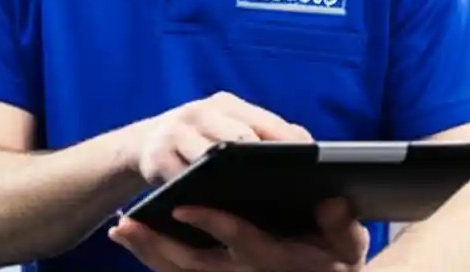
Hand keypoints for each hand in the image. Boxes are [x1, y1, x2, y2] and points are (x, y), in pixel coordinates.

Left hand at [109, 198, 369, 271]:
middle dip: (160, 246)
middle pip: (197, 266)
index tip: (185, 205)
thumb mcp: (347, 246)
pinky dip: (152, 256)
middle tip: (129, 223)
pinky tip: (130, 234)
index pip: (243, 243)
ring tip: (122, 227)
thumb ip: (341, 227)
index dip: (215, 225)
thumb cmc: (335, 259)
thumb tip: (333, 203)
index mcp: (278, 259)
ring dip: (149, 252)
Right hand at [133, 92, 310, 184]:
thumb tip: (309, 145)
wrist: (145, 142)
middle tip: (288, 185)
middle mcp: (201, 113)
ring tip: (256, 197)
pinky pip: (183, 179)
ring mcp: (176, 133)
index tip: (314, 167)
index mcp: (226, 104)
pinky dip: (200, 195)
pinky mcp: (156, 158)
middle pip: (240, 138)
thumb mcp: (230, 126)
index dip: (292, 146)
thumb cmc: (202, 138)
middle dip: (263, 161)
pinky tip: (218, 208)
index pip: (267, 123)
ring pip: (210, 158)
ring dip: (231, 179)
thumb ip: (266, 132)